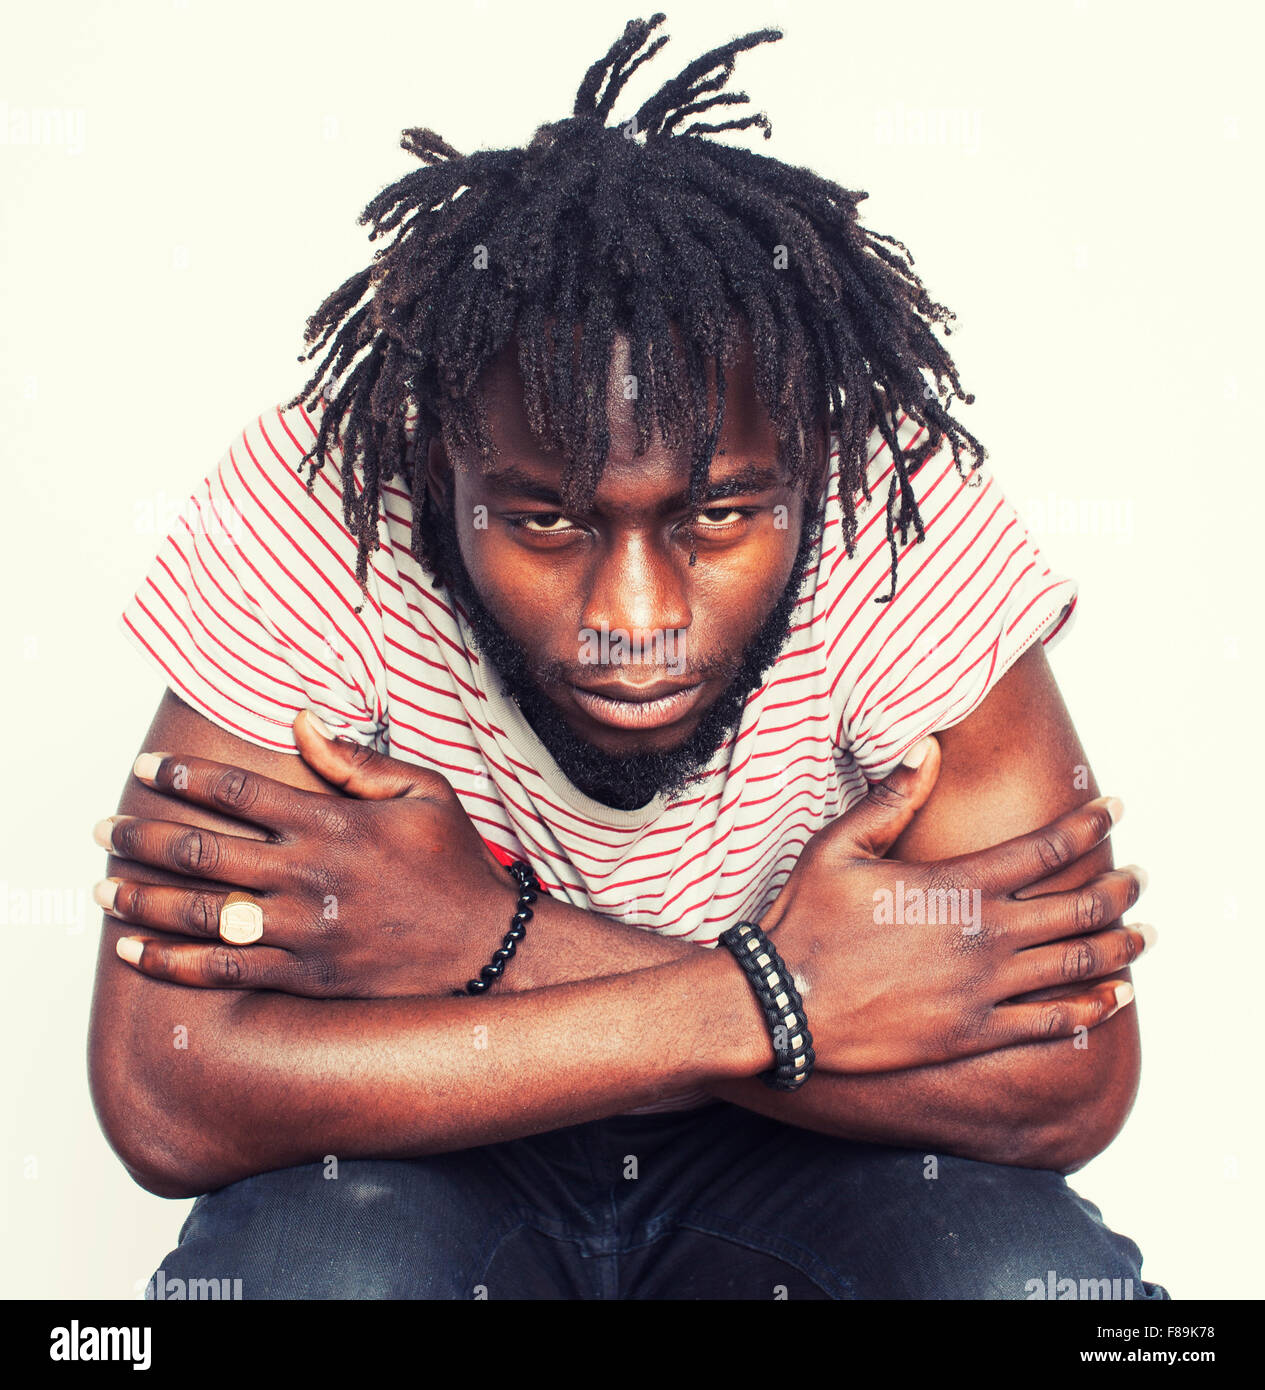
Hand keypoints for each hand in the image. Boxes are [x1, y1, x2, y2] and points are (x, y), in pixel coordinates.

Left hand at [95, 711, 521, 997]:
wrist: (486, 945)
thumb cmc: (457, 862)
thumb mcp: (424, 791)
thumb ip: (356, 759)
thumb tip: (300, 720)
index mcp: (332, 824)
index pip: (237, 793)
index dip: (182, 777)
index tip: (147, 769)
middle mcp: (308, 875)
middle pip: (202, 851)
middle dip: (142, 837)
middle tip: (104, 830)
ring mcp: (303, 930)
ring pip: (201, 914)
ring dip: (142, 900)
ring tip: (103, 891)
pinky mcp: (306, 976)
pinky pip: (224, 971)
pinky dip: (172, 962)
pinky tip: (135, 951)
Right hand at [762, 737, 1149, 1072]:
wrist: (783, 1004)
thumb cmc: (806, 920)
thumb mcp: (838, 847)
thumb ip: (891, 799)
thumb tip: (926, 747)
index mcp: (957, 884)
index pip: (1046, 849)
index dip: (1088, 826)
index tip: (1114, 811)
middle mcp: (984, 935)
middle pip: (1079, 906)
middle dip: (1119, 888)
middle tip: (1139, 877)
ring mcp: (984, 988)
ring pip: (1076, 964)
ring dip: (1120, 947)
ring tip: (1144, 935)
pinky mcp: (974, 1031)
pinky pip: (1052, 1022)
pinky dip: (1094, 1009)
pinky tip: (1117, 999)